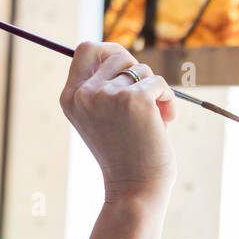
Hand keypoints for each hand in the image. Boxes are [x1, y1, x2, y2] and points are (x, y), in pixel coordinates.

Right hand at [59, 41, 177, 201]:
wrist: (134, 188)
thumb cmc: (123, 155)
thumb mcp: (101, 117)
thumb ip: (103, 88)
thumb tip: (120, 54)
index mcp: (70, 97)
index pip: (85, 49)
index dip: (108, 52)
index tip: (126, 67)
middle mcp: (85, 93)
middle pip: (116, 54)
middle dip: (136, 71)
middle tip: (144, 95)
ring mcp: (108, 95)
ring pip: (141, 68)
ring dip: (153, 89)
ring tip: (155, 118)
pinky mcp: (134, 98)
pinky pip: (159, 82)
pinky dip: (167, 100)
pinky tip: (164, 123)